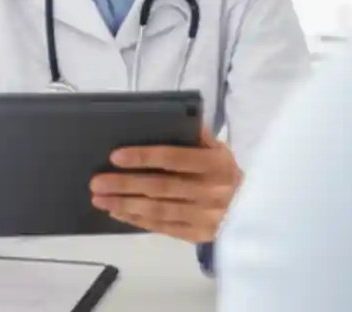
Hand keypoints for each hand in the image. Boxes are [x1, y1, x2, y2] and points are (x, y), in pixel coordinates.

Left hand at [90, 127, 242, 243]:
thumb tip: (176, 116)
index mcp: (216, 165)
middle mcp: (210, 191)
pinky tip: (118, 213)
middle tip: (97, 182)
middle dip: (125, 184)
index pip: (174, 159)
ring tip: (100, 199)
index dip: (144, 157)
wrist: (255, 213)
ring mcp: (204, 216)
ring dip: (125, 204)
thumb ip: (199, 136)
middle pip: (160, 187)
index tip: (115, 156)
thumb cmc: (228, 175)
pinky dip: (138, 220)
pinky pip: (163, 227)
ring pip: (158, 210)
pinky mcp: (197, 235)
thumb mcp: (222, 151)